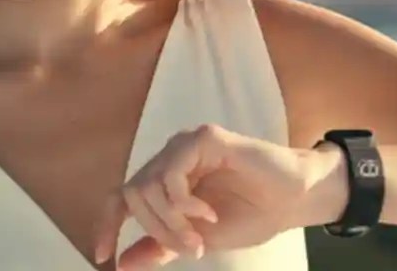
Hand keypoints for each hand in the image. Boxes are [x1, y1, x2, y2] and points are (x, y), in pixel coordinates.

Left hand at [93, 123, 314, 269]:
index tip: (104, 256)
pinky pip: (170, 173)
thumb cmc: (252, 215)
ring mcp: (186, 145)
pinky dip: (182, 202)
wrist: (293, 201)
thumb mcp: (198, 239)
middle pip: (133, 194)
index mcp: (168, 179)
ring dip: (170, 220)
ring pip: (147, 185)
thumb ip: (161, 246)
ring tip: (200, 234)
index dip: (107, 225)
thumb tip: (122, 265)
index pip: (122, 197)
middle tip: (189, 248)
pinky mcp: (204, 138)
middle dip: (157, 230)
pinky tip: (207, 212)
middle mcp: (172, 157)